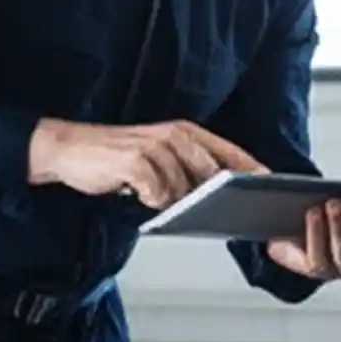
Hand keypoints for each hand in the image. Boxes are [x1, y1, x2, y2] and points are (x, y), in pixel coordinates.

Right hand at [29, 118, 266, 208]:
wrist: (70, 149)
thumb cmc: (116, 158)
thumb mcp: (157, 156)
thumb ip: (186, 170)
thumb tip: (216, 195)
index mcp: (185, 132)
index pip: (230, 152)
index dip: (252, 170)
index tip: (270, 188)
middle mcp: (173, 134)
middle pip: (211, 174)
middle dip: (211, 196)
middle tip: (202, 209)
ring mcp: (155, 146)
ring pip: (182, 189)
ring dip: (169, 200)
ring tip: (148, 193)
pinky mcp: (135, 161)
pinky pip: (156, 193)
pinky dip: (148, 200)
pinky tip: (135, 193)